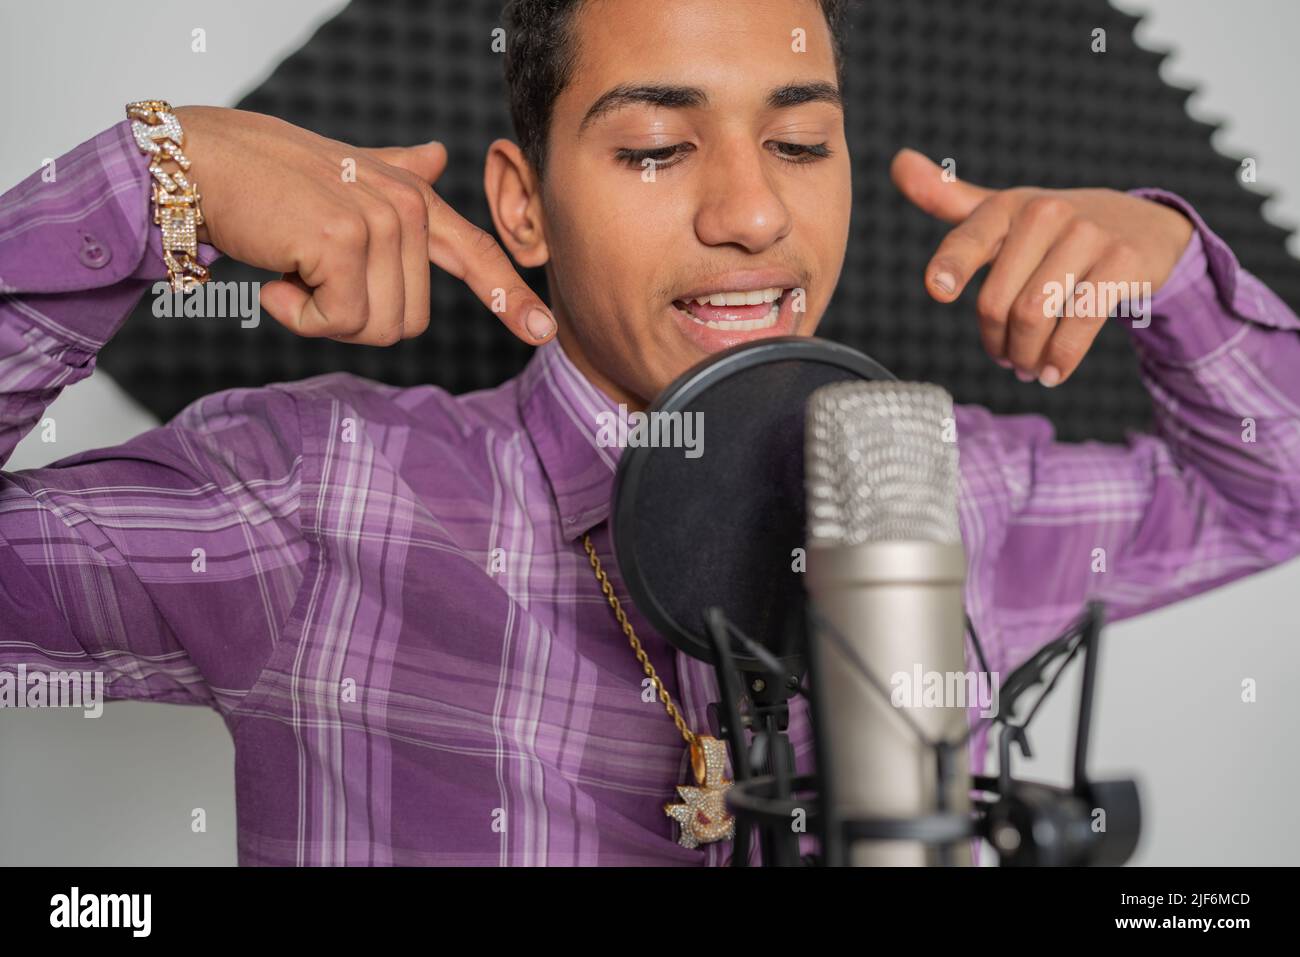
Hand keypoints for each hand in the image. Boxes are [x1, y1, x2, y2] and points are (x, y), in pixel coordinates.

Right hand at [174, 105, 555, 345]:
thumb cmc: (267, 179)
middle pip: (410, 321)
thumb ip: (395, 171)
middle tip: (311, 279)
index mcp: (414, 200)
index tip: (543, 333)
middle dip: (354, 318)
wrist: (203, 163)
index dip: (509, 298)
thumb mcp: (343, 176)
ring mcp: (378, 222)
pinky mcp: (342, 242)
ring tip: (293, 270)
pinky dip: (297, 316)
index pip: (477, 254)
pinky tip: (275, 277)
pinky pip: (337, 322)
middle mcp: (407, 208)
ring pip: (375, 327)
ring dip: (322, 318)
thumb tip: (437, 157)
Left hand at [890, 148, 1192, 385]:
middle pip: (998, 299)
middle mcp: (1046, 213)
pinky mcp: (1123, 262)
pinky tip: (1052, 373)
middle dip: (995, 341)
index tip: (938, 290)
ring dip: (1025, 355)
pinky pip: (1080, 322)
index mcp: (1008, 206)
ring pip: (1035, 315)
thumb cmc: (1055, 229)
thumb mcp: (1004, 213)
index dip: (950, 265)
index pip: (969, 238)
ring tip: (1025, 367)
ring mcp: (1088, 235)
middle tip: (1003, 358)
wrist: (1143, 226)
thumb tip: (898, 163)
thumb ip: (949, 199)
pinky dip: (1060, 358)